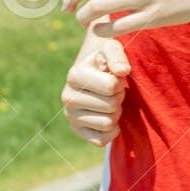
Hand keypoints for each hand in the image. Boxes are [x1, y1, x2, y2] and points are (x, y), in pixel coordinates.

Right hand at [61, 25, 130, 146]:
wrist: (93, 74)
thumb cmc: (105, 61)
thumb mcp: (111, 49)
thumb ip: (117, 55)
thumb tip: (122, 71)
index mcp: (74, 75)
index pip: (111, 86)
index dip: (120, 82)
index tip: (114, 76)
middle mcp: (68, 97)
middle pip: (111, 106)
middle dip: (119, 97)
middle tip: (113, 90)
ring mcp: (71, 116)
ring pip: (108, 123)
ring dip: (116, 113)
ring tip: (109, 101)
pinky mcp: (77, 131)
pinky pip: (101, 141)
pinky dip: (111, 131)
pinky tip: (108, 116)